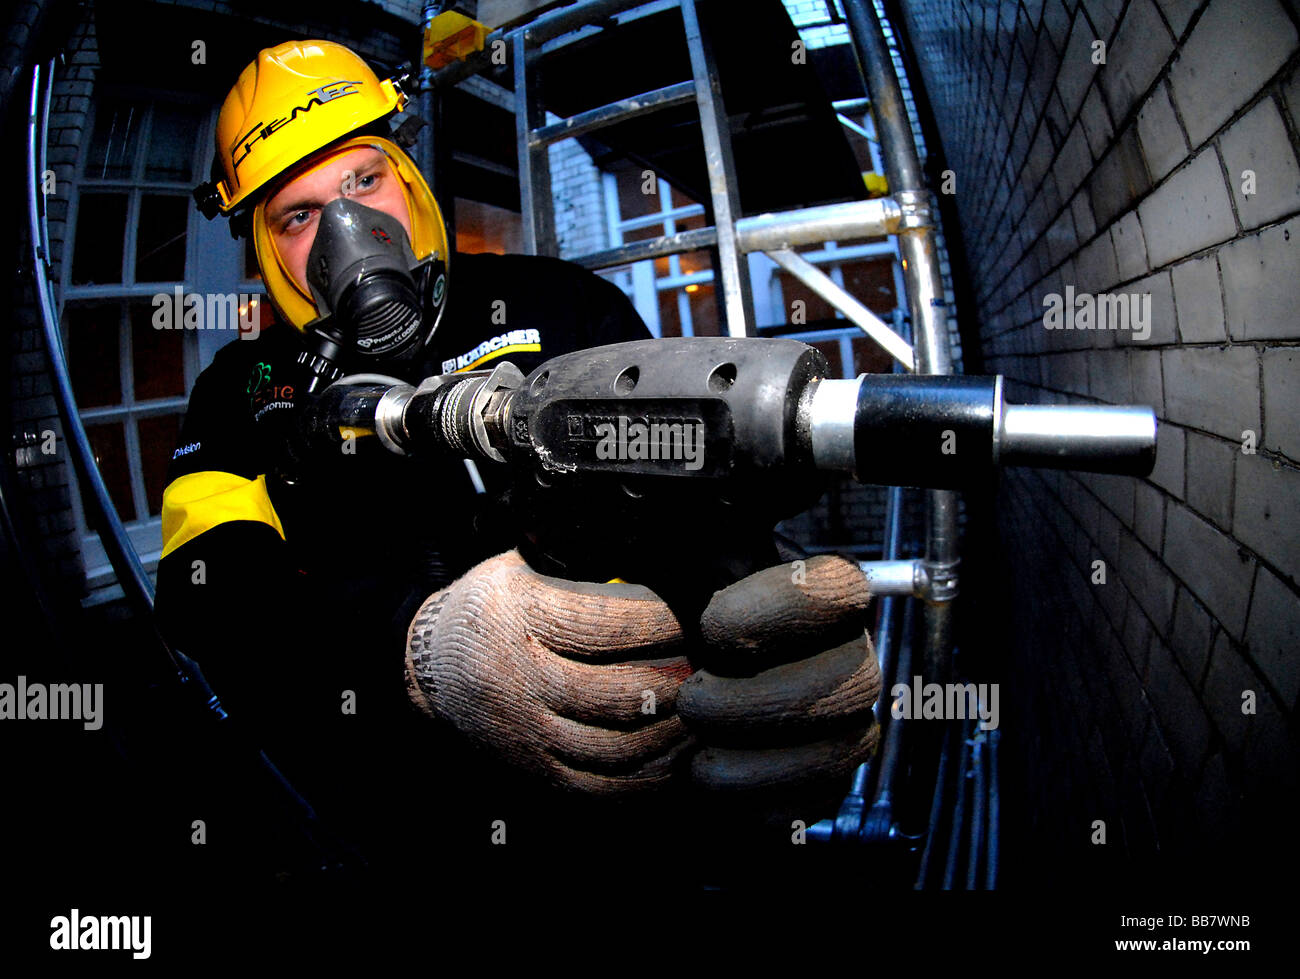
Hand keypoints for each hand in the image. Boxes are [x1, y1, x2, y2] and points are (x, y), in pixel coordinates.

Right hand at [404, 550, 693, 793]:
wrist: (428, 667)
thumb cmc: (493, 606)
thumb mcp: (524, 563)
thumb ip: (582, 557)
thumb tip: (658, 547)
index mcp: (519, 617)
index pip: (604, 625)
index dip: (662, 622)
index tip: (699, 614)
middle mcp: (518, 680)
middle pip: (616, 693)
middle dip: (678, 680)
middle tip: (716, 666)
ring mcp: (525, 734)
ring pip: (615, 748)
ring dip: (671, 732)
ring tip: (704, 708)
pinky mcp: (534, 772)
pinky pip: (600, 789)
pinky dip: (647, 778)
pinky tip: (677, 755)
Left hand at [677, 555, 880, 793]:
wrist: (655, 697)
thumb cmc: (671, 624)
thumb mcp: (682, 568)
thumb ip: (710, 547)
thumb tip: (736, 526)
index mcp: (824, 598)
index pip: (840, 589)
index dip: (781, 609)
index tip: (711, 623)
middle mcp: (850, 660)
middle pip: (852, 681)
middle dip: (763, 699)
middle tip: (694, 702)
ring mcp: (844, 725)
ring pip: (839, 751)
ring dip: (757, 759)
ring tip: (695, 754)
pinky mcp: (822, 785)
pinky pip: (815, 802)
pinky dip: (759, 801)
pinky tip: (711, 782)